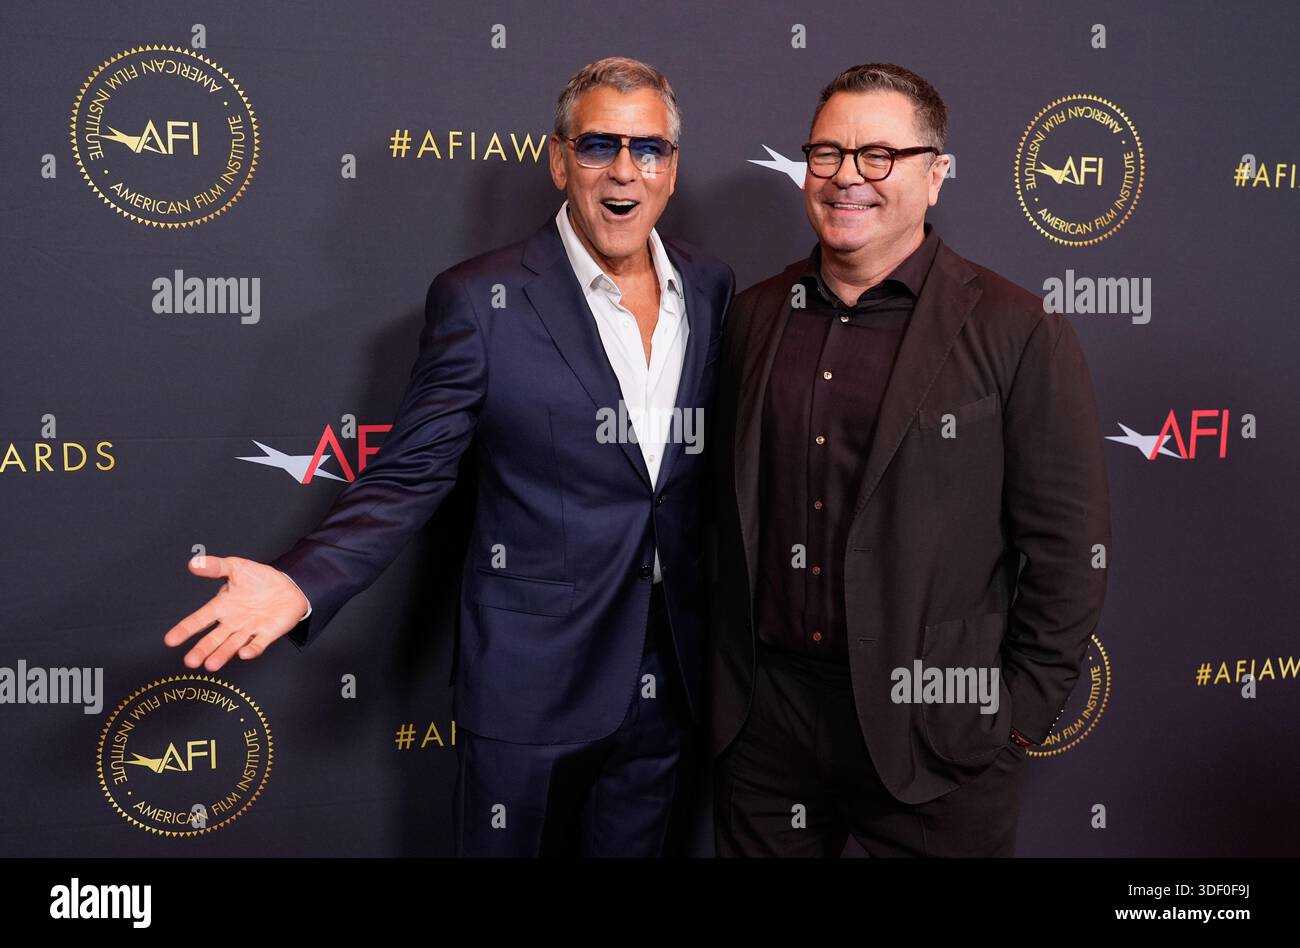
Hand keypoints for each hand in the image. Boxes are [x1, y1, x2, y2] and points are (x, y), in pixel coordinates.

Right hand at [164, 555, 308, 670]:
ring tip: (211, 665)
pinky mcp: (268, 634)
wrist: (289, 585)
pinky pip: (258, 644)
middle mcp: (232, 622)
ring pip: (233, 645)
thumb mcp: (236, 567)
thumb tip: (194, 562)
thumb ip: (216, 567)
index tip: (170, 640)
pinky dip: (251, 650)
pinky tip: (244, 654)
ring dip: (222, 655)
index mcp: (222, 606)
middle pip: (214, 638)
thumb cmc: (259, 578)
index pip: (200, 619)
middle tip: (190, 662)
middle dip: (202, 650)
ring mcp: (250, 630)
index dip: (185, 629)